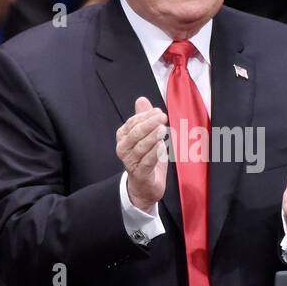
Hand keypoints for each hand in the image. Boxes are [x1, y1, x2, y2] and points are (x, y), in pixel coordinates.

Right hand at [115, 96, 167, 210]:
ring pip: (141, 146)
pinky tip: (162, 146)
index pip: (133, 122)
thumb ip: (143, 118)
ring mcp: (130, 161)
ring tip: (163, 129)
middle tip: (163, 117)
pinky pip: (147, 161)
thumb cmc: (145, 158)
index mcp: (123, 137)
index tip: (159, 111)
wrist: (144, 186)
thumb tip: (141, 99)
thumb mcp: (146, 136)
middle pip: (136, 133)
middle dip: (150, 123)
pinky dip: (155, 153)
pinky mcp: (139, 173)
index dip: (146, 116)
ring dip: (153, 137)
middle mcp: (123, 148)